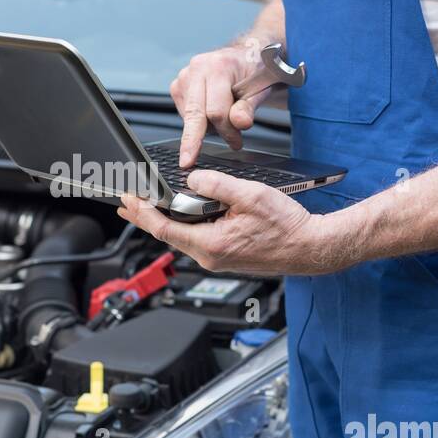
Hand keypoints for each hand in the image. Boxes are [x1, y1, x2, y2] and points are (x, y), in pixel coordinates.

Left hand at [118, 170, 345, 276]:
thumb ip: (218, 185)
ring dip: (161, 221)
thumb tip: (194, 178)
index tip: (129, 199)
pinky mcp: (225, 254)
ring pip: (180, 238)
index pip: (164, 228)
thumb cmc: (288, 227)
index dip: (142, 213)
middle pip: (167, 235)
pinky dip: (180, 226)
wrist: (311, 247)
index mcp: (211, 244)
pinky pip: (195, 239)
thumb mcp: (251, 196)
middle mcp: (210, 256)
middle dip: (144, 218)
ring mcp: (217, 258)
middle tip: (126, 204)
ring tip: (144, 208)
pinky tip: (177, 217)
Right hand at [170, 42, 276, 165]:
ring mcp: (184, 77)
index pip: (216, 110)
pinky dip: (198, 121)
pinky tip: (211, 113)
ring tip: (224, 120)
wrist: (244, 56)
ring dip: (205, 128)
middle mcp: (196, 69)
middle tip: (188, 161)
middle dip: (193, 141)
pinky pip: (185, 114)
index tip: (236, 142)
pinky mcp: (177, 86)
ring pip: (189, 117)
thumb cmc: (254, 70)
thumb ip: (249, 106)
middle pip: (194, 114)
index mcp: (218, 66)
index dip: (227, 131)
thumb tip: (239, 122)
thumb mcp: (260, 88)